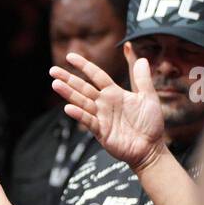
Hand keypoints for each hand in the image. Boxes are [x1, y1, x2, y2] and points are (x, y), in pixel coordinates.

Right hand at [50, 45, 166, 171]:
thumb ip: (143, 79)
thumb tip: (143, 59)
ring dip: (68, 93)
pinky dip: (79, 114)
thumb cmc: (150, 123)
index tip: (70, 56)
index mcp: (114, 93)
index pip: (96, 75)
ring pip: (81, 102)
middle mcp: (104, 103)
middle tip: (53, 70)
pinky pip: (88, 121)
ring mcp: (100, 117)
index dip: (84, 65)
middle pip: (83, 88)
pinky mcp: (101, 131)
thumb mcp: (149, 97)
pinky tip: (68, 108)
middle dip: (68, 79)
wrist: (151, 147)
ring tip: (56, 84)